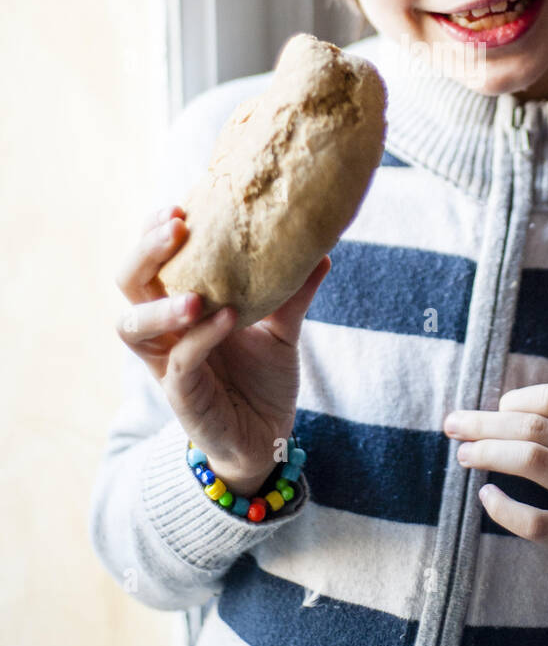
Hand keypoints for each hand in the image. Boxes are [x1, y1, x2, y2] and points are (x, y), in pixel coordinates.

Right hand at [114, 203, 329, 488]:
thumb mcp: (281, 329)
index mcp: (179, 307)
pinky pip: (180, 363)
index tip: (178, 206)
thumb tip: (321, 250)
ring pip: (133, 327)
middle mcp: (165, 332)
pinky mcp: (183, 395)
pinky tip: (229, 318)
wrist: (269, 439)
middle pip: (129, 285)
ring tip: (195, 292)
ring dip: (160, 305)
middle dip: (145, 252)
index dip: (152, 234)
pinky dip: (202, 338)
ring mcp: (168, 363)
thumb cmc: (262, 380)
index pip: (150, 262)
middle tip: (176, 226)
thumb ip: (293, 293)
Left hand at [443, 383, 547, 614]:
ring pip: (531, 461)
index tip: (492, 409)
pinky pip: (533, 520)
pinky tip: (487, 499)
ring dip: (488, 453)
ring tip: (465, 455)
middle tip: (454, 425)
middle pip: (534, 426)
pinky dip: (502, 508)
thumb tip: (500, 409)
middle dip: (485, 423)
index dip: (513, 400)